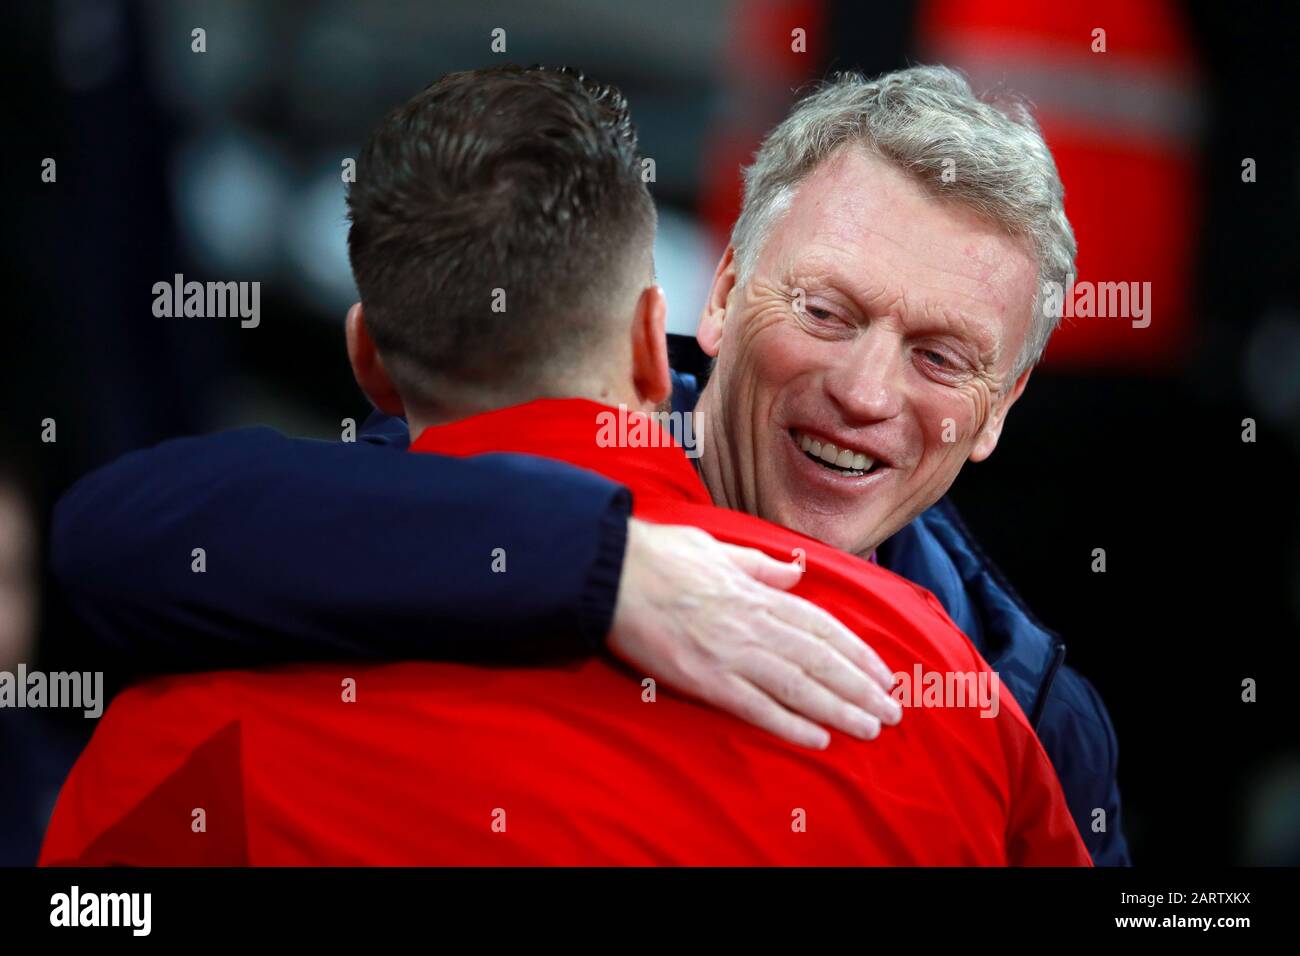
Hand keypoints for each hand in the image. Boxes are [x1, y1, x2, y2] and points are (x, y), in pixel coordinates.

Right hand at [607, 518, 901, 749]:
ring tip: (870, 728)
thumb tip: (794, 573)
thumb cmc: (660, 556)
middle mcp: (754, 625)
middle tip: (893, 712)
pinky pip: (756, 706)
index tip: (884, 673)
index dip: (858, 653)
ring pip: (799, 686)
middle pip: (821, 660)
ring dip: (840, 709)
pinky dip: (790, 723)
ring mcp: (731, 653)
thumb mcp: (718, 548)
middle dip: (861, 688)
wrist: (611, 571)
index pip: (822, 627)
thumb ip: (759, 565)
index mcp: (758, 593)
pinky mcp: (705, 679)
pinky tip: (817, 738)